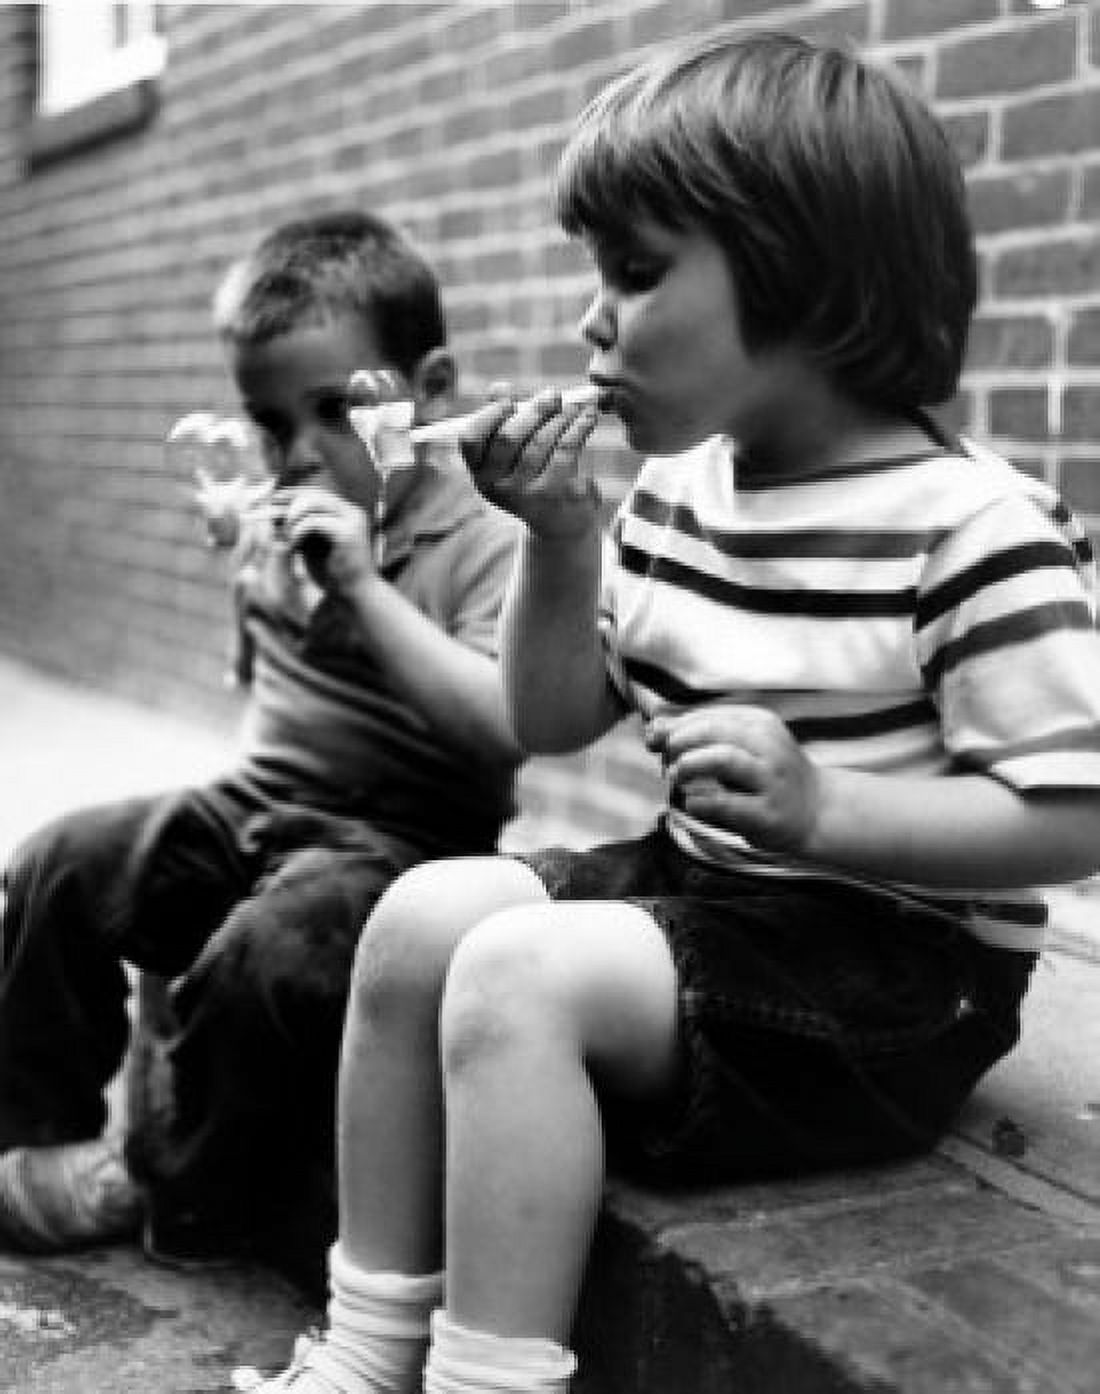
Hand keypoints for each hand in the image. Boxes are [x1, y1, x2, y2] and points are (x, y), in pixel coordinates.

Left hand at [278, 485, 374, 593]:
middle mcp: (352, 512)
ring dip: (292, 518)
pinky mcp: (347, 534)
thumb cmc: (333, 574)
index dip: (292, 494)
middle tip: (269, 514)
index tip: (271, 502)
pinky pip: (314, 522)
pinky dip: (297, 531)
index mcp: (347, 512)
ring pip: (312, 503)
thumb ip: (302, 527)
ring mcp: (352, 521)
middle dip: (288, 502)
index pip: (316, 492)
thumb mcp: (314, 545)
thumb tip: (276, 512)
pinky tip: (291, 545)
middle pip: (313, 493)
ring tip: (283, 535)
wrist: (356, 596)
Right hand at [460, 385, 600, 538]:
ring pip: (540, 441)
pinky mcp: (553, 496)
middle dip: (533, 410)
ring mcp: (523, 494)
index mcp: (479, 472)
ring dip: (560, 417)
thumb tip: (497, 387)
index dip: (489, 414)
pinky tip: (589, 416)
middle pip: (508, 436)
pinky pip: (566, 451)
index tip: (511, 399)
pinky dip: (579, 428)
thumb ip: (501, 419)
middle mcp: (495, 487)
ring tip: (574, 406)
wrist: (561, 523)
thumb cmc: (533, 476)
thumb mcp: (512, 453)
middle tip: (553, 394)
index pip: (470, 439)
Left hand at [646, 705, 820, 854]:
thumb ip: (698, 736)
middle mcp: (768, 746)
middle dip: (678, 742)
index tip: (653, 742)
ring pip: (723, 759)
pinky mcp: (768, 814)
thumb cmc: (764, 776)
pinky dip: (699, 801)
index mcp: (760, 723)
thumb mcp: (739, 747)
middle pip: (712, 730)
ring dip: (688, 765)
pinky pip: (726, 803)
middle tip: (665, 760)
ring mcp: (771, 780)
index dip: (672, 727)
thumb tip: (651, 729)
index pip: (706, 716)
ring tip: (675, 776)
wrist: (816, 811)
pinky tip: (691, 803)